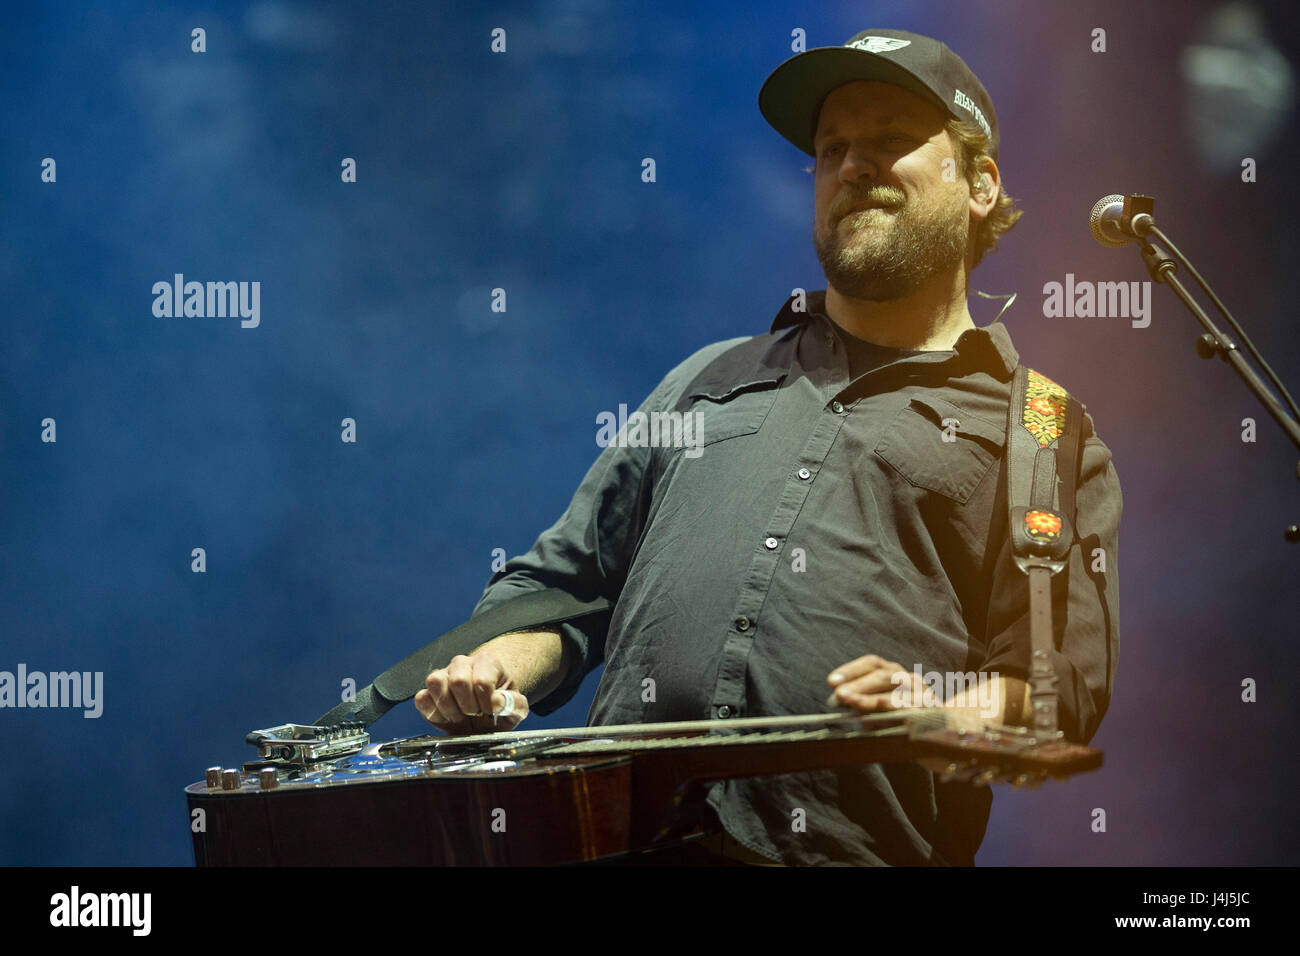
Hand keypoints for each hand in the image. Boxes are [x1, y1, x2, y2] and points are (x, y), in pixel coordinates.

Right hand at [414, 652, 529, 734]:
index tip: (491, 711)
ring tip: (461, 716)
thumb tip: (498, 702)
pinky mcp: (427, 691)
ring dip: (450, 709)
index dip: (486, 702)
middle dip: (468, 706)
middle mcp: (462, 663)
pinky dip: (434, 714)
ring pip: (435, 682)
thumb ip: (515, 705)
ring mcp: (442, 674)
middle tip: (475, 713)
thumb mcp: (516, 709)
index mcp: (487, 662)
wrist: (484, 715)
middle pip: (458, 681)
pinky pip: (422, 698)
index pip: (481, 681)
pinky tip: (448, 718)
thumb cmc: (499, 708)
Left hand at [825, 654, 932, 712]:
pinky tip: (880, 716)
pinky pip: (913, 712)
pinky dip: (895, 712)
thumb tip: (836, 700)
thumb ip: (861, 702)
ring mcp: (924, 696)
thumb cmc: (904, 721)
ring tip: (852, 703)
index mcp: (896, 674)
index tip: (831, 682)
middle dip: (859, 685)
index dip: (851, 670)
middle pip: (884, 675)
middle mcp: (911, 680)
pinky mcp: (933, 714)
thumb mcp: (880, 708)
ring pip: (897, 693)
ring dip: (872, 699)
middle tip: (839, 695)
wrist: (947, 736)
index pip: (873, 664)